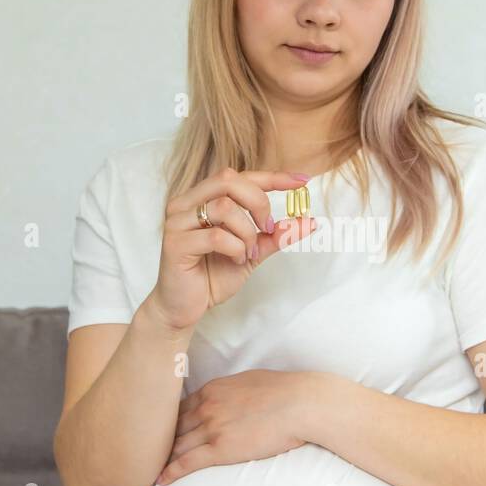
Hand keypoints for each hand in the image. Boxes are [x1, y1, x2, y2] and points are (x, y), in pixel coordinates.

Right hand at [146, 167, 317, 334]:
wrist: (183, 309)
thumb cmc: (212, 277)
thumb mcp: (252, 252)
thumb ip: (276, 236)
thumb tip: (310, 222)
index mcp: (203, 198)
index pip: (240, 176)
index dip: (272, 176)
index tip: (302, 181)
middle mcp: (187, 203)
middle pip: (228, 180)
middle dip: (258, 203)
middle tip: (268, 228)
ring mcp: (178, 221)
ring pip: (224, 207)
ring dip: (247, 232)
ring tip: (247, 253)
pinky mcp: (175, 243)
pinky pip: (216, 236)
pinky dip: (235, 248)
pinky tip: (236, 260)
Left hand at [155, 369, 310, 483]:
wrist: (300, 403)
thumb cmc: (284, 391)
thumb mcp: (249, 382)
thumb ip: (232, 392)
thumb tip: (232, 399)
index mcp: (212, 390)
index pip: (180, 409)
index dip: (168, 424)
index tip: (160, 435)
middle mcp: (206, 407)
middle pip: (173, 428)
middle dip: (159, 442)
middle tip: (145, 454)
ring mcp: (212, 428)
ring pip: (177, 446)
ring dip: (161, 458)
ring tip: (147, 471)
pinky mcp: (221, 448)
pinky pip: (188, 462)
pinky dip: (171, 472)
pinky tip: (161, 481)